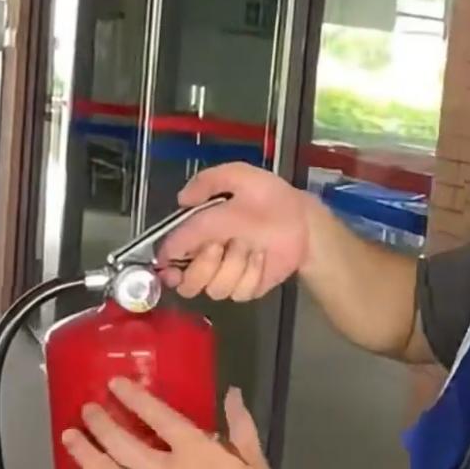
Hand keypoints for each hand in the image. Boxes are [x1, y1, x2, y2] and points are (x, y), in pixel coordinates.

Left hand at [63, 379, 290, 468]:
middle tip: (87, 409)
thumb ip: (241, 426)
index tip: (114, 384)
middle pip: (124, 444)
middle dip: (101, 423)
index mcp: (197, 453)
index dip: (134, 398)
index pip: (159, 417)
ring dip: (86, 453)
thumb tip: (231, 392)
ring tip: (69, 437)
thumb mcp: (256, 462)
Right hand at [158, 163, 310, 302]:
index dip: (168, 264)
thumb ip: (206, 183)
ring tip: (250, 244)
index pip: (171, 256)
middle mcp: (208, 258)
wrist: (302, 221)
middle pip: (188, 284)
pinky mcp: (247, 289)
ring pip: (215, 288)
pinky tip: (261, 256)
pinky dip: (252, 272)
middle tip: (221, 244)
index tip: (172, 265)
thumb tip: (182, 200)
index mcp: (198, 232)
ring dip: (234, 264)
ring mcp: (227, 276)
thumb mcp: (238, 176)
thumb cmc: (269, 198)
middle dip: (204, 264)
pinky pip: (239, 292)